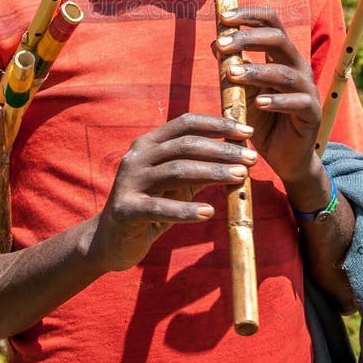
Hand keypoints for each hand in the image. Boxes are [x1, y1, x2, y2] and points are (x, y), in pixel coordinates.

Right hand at [96, 113, 256, 271]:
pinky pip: (160, 208)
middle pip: (185, 146)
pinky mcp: (127, 210)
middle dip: (222, 150)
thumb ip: (199, 166)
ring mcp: (130, 182)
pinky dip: (186, 210)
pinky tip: (208, 213)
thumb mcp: (176, 182)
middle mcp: (137, 157)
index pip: (186, 123)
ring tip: (239, 178)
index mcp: (149, 143)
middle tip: (251, 159)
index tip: (247, 132)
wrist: (111, 239)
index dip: (218, 125)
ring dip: (211, 173)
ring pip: (176, 171)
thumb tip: (238, 157)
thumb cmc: (151, 204)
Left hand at [215, 6, 320, 185]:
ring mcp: (307, 89)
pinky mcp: (311, 113)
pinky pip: (298, 102)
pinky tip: (259, 103)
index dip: (249, 16)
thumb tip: (215, 42)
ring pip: (285, 71)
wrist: (284, 157)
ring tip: (233, 74)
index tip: (223, 17)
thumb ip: (233, 67)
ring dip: (256, 71)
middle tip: (223, 44)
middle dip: (249, 38)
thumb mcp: (242, 91)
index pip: (271, 23)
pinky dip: (277, 101)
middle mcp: (297, 67)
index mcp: (282, 56)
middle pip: (279, 39)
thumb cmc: (263, 120)